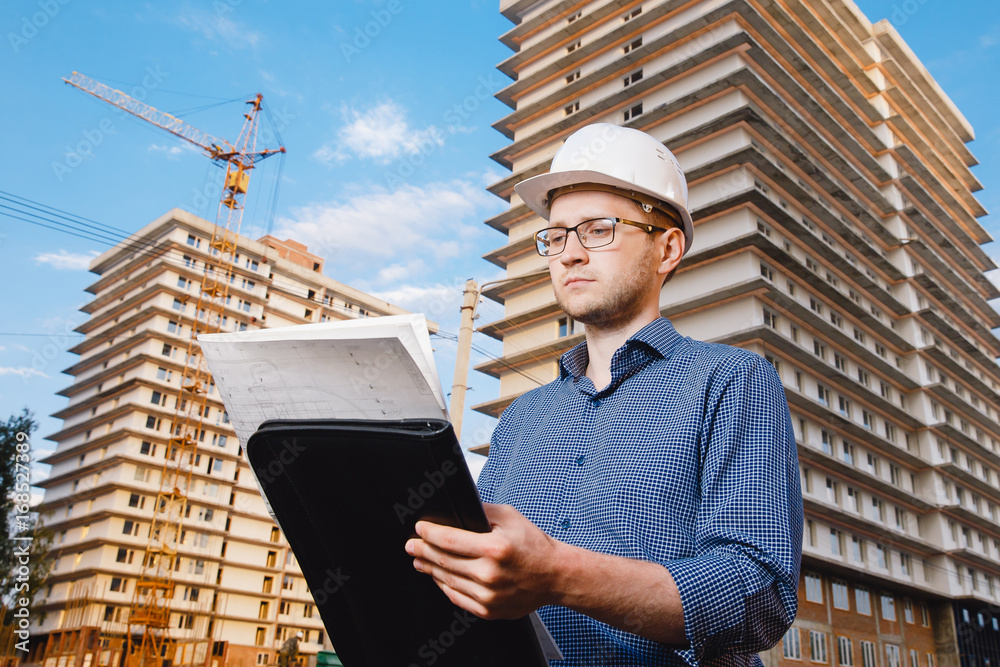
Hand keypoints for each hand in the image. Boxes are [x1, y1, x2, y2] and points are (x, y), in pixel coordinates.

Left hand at [404, 503, 562, 619]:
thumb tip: (456, 509)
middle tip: (412, 545)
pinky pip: (457, 598)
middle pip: (444, 561)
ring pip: (447, 580)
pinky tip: (439, 577)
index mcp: (494, 548)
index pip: (448, 539)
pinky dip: (444, 586)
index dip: (428, 533)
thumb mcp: (510, 517)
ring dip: (430, 569)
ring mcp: (489, 595)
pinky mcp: (489, 610)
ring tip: (420, 560)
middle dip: (423, 551)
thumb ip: (482, 511)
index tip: (419, 529)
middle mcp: (490, 573)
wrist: (555, 575)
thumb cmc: (534, 545)